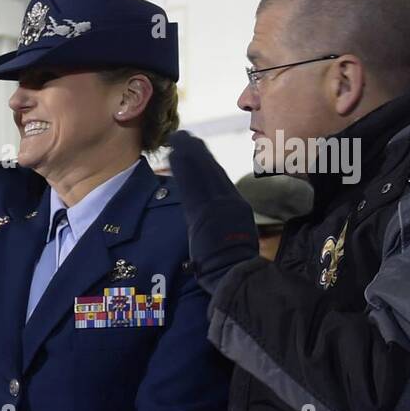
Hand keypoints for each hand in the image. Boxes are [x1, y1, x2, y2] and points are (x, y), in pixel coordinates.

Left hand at [166, 130, 259, 293]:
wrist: (235, 273)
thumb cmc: (234, 267)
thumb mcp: (233, 240)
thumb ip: (223, 226)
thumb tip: (213, 223)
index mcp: (237, 208)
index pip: (220, 180)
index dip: (207, 163)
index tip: (198, 150)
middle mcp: (229, 201)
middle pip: (211, 170)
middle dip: (196, 152)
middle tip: (184, 136)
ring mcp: (217, 204)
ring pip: (201, 172)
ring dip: (187, 154)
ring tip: (177, 139)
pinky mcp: (203, 211)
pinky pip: (190, 184)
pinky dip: (182, 167)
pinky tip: (173, 154)